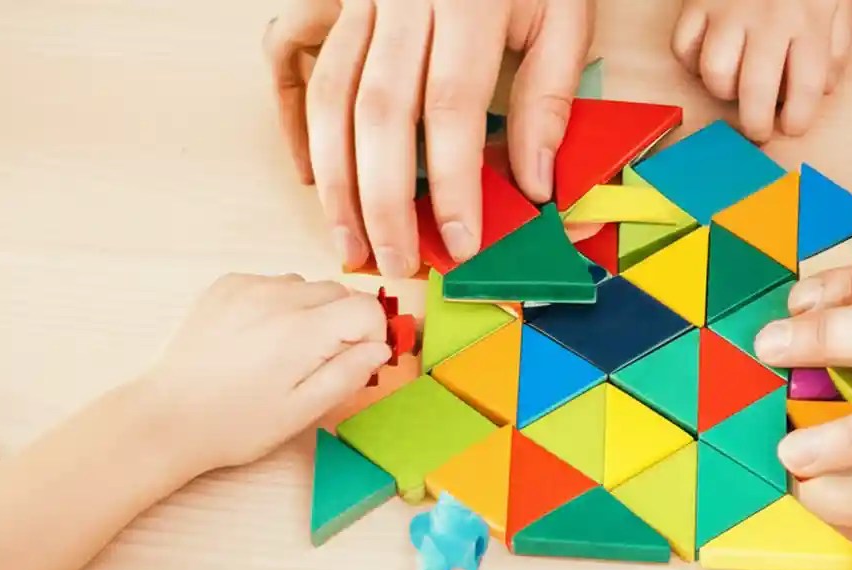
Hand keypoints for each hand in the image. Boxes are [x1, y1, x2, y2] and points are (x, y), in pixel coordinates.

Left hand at [142, 274, 388, 473]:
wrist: (167, 417)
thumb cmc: (235, 423)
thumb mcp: (302, 412)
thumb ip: (347, 375)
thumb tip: (379, 348)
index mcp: (302, 332)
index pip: (366, 308)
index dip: (371, 335)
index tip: (354, 360)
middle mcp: (277, 297)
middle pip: (340, 292)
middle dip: (343, 322)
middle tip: (318, 361)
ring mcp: (248, 287)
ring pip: (306, 285)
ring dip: (311, 311)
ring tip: (284, 349)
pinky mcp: (225, 286)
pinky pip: (272, 283)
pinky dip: (278, 303)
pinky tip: (258, 337)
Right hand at [263, 0, 592, 276]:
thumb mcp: (564, 14)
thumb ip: (549, 95)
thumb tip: (533, 183)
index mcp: (468, 4)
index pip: (452, 109)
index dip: (451, 185)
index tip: (460, 244)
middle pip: (379, 113)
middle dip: (382, 201)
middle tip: (395, 262)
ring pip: (329, 94)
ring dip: (334, 177)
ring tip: (348, 240)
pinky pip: (287, 48)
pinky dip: (288, 111)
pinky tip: (309, 170)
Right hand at [671, 0, 851, 141]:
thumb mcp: (837, 0)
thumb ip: (838, 46)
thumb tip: (823, 90)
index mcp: (809, 19)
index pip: (807, 88)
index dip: (799, 120)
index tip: (793, 126)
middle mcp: (768, 18)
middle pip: (754, 92)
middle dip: (756, 125)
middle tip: (758, 129)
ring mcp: (727, 10)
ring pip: (714, 75)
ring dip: (723, 90)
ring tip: (735, 85)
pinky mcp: (695, 3)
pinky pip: (683, 50)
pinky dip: (692, 63)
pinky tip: (710, 57)